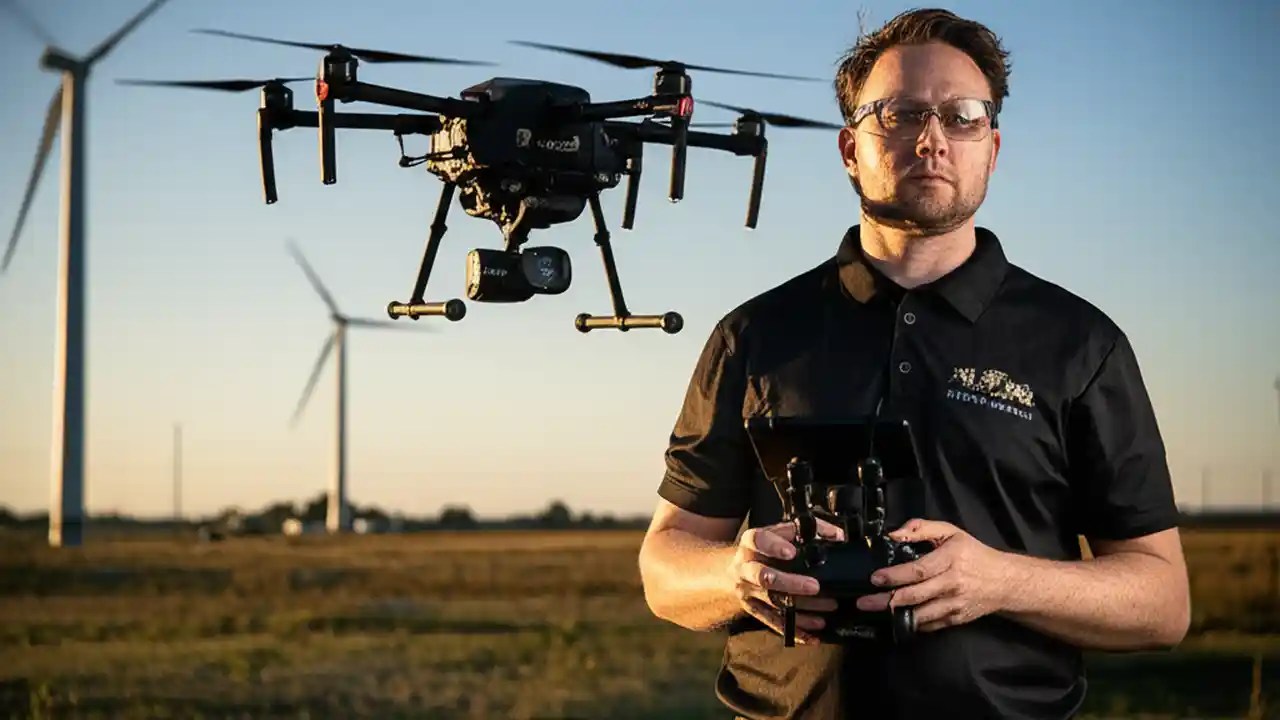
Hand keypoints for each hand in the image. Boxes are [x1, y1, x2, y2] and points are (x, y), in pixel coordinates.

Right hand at [729, 519, 843, 643]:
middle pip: (763, 576)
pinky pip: (774, 623)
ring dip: (799, 610)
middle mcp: (745, 568)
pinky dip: (794, 631)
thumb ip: (808, 530)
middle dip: (789, 583)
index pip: (759, 540)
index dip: (774, 546)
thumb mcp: (779, 532)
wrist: (733, 570)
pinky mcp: (754, 610)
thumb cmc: (765, 548)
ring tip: (823, 616)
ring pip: (772, 602)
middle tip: (814, 587)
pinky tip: (813, 637)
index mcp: (751, 543)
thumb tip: (838, 535)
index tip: (792, 551)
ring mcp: (748, 591)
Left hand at [855, 519, 1010, 632]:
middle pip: (915, 595)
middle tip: (863, 602)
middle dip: (886, 601)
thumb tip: (893, 534)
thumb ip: (921, 528)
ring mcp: (955, 604)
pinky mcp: (957, 619)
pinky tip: (897, 620)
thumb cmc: (973, 553)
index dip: (895, 576)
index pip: (918, 570)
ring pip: (921, 615)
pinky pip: (930, 625)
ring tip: (875, 613)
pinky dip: (913, 624)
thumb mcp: (950, 532)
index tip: (875, 578)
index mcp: (950, 559)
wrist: (1004, 582)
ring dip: (897, 616)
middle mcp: (952, 583)